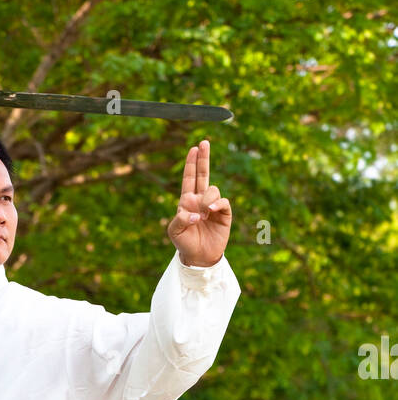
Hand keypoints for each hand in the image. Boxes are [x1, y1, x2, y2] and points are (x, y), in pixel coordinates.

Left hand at [166, 139, 231, 266]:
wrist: (199, 257)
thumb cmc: (184, 243)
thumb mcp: (175, 231)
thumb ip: (180, 218)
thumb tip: (195, 212)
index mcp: (187, 201)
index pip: (189, 178)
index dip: (191, 164)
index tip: (193, 148)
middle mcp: (201, 200)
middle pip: (203, 174)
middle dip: (203, 158)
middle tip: (204, 142)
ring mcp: (213, 206)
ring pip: (212, 190)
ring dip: (206, 199)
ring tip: (202, 215)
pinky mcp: (224, 214)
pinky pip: (223, 201)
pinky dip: (216, 203)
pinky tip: (210, 211)